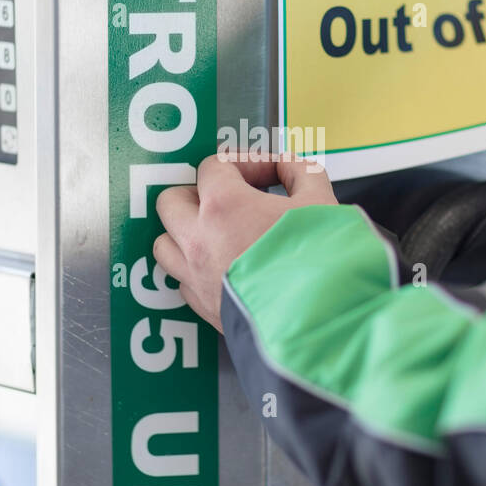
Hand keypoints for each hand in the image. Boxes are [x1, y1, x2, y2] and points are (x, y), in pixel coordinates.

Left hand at [154, 154, 337, 331]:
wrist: (317, 321)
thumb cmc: (318, 262)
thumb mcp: (321, 201)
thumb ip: (302, 173)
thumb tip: (290, 168)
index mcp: (223, 206)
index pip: (213, 166)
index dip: (244, 163)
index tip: (269, 175)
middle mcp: (198, 239)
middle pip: (171, 201)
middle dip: (198, 194)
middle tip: (228, 199)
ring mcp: (195, 275)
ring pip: (164, 243)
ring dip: (185, 233)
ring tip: (214, 233)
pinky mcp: (202, 307)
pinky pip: (181, 281)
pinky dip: (195, 270)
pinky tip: (221, 268)